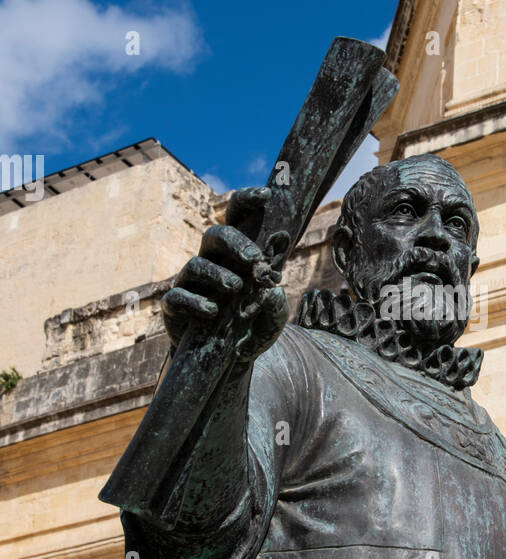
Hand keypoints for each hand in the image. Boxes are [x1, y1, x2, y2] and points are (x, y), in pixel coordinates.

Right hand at [162, 187, 289, 361]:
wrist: (225, 361)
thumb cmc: (250, 330)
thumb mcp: (271, 322)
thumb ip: (276, 307)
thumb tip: (272, 292)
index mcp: (236, 257)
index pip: (237, 219)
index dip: (247, 201)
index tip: (266, 196)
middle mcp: (211, 262)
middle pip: (214, 236)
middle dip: (234, 243)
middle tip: (255, 260)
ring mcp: (190, 283)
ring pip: (197, 264)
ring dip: (218, 274)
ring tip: (237, 288)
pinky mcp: (175, 306)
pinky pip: (178, 296)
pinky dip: (195, 301)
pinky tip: (212, 311)